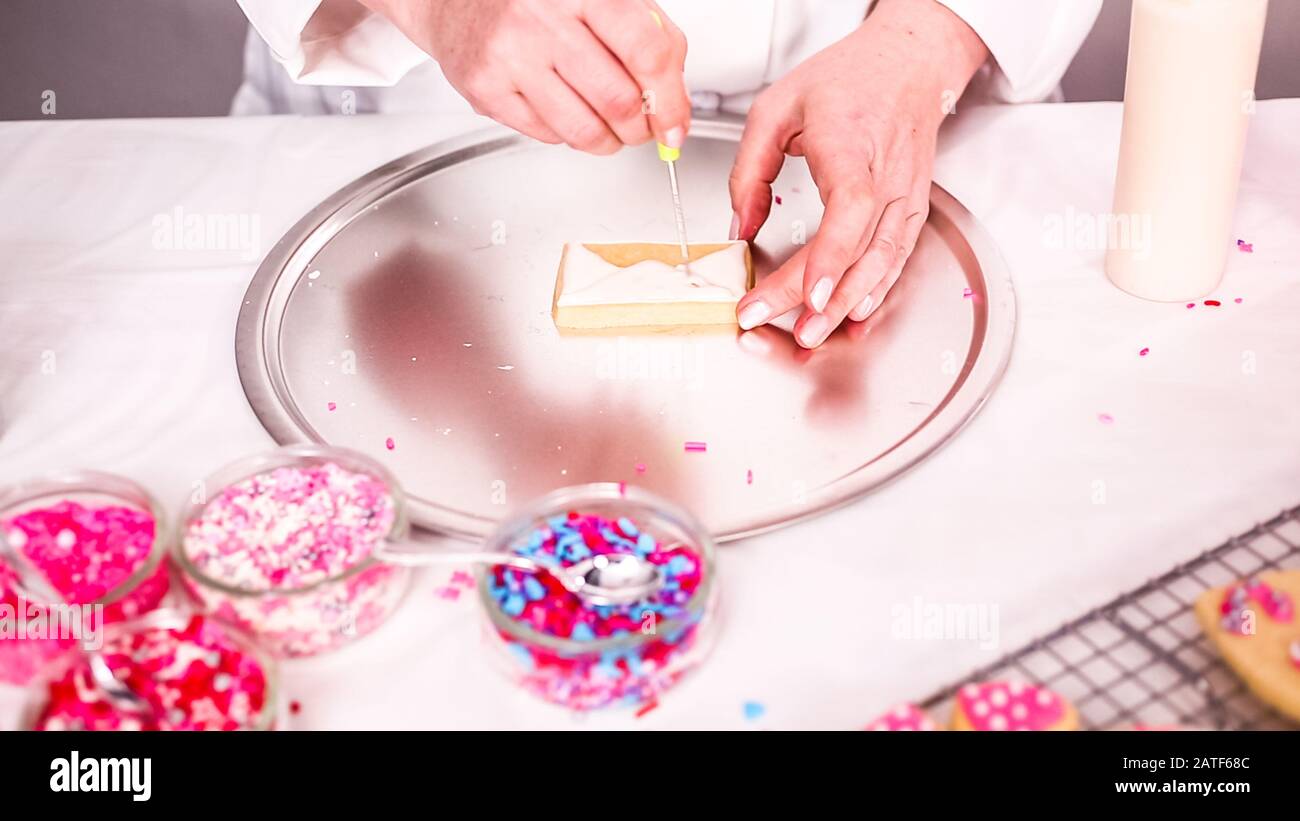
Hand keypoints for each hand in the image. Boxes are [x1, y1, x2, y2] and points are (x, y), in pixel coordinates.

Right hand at [361, 0, 690, 153]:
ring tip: (610, 129)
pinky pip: (548, 136)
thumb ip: (649, 37)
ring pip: (584, 130)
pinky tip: (567, 111)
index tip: (676, 124)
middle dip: (641, 128)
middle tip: (642, 127)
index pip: (647, 51)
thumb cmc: (538, 0)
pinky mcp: (486, 89)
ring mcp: (511, 57)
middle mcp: (543, 19)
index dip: (671, 99)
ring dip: (609, 142)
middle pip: (618, 100)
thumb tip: (676, 104)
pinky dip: (568, 135)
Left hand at [729, 0, 986, 346]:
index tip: (808, 295)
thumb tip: (740, 227)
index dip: (831, 258)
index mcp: (851, 145)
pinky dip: (875, 291)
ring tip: (814, 333)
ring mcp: (904, 194)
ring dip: (850, 305)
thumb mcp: (775, 109)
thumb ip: (749, 171)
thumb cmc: (846, 81)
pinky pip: (896, 257)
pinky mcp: (912, 207)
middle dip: (823, 298)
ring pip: (882, 261)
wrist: (909, 64)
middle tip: (789, 332)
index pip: (848, 211)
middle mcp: (886, 175)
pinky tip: (852, 314)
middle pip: (858, 249)